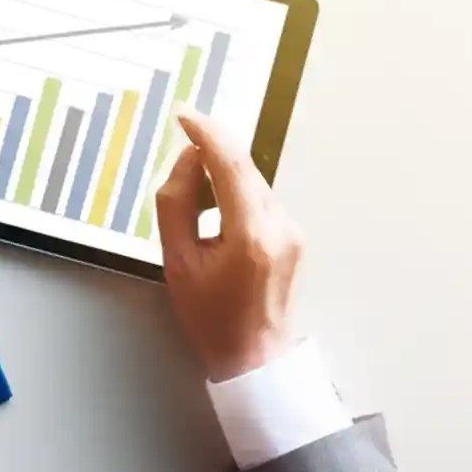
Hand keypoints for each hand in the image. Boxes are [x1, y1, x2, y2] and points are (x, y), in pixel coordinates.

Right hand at [155, 106, 302, 382]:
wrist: (255, 357)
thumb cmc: (211, 317)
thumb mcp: (176, 262)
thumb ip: (176, 204)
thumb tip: (187, 161)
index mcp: (251, 235)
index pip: (231, 164)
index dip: (206, 132)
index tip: (184, 114)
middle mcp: (280, 226)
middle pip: (244, 169)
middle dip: (211, 155)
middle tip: (181, 159)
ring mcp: (293, 230)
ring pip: (252, 183)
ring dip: (223, 180)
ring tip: (198, 214)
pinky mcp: (295, 235)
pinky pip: (261, 200)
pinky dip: (237, 197)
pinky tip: (218, 223)